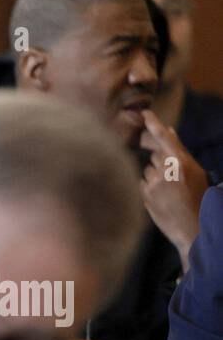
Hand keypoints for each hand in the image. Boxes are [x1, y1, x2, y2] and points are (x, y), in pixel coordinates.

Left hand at [140, 111, 208, 268]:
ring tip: (169, 189)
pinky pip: (142, 183)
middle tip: (164, 167)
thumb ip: (180, 151)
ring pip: (148, 169)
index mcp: (183, 161)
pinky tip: (161, 197)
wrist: (192, 226)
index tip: (144, 114)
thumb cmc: (197, 197)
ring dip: (154, 175)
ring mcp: (155, 182)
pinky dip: (148, 187)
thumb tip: (169, 131)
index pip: (165, 138)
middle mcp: (168, 169)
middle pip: (153, 153)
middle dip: (155, 155)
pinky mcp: (146, 194)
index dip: (154, 124)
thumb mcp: (195, 171)